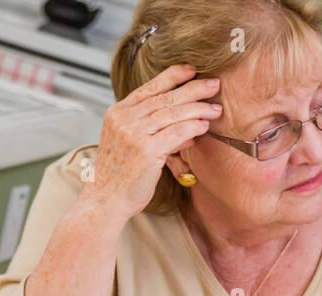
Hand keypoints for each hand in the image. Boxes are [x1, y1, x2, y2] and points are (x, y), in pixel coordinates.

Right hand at [82, 63, 220, 219]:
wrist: (106, 199)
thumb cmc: (119, 176)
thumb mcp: (130, 145)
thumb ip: (154, 132)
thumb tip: (187, 130)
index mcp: (118, 113)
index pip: (149, 87)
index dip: (173, 76)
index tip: (192, 70)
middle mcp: (124, 119)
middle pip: (165, 98)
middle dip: (193, 89)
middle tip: (214, 84)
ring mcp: (134, 134)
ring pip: (172, 113)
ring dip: (198, 109)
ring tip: (216, 108)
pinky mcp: (145, 150)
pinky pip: (176, 133)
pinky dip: (192, 127)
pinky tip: (204, 126)